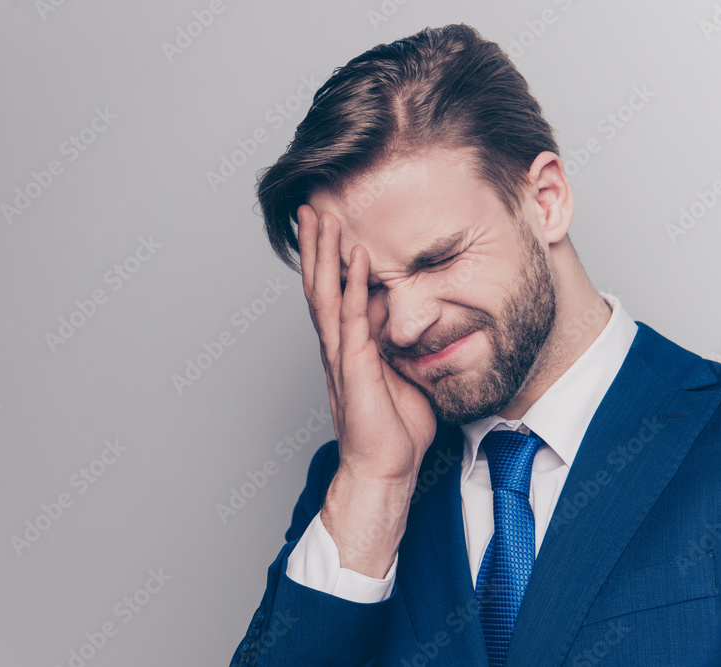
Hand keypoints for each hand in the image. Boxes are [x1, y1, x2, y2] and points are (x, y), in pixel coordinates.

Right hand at [297, 204, 437, 575]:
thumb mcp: (401, 373)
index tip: (323, 225)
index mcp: (346, 346)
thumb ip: (399, 343)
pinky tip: (355, 256)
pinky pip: (353, 317)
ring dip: (324, 254)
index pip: (331, 292)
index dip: (325, 259)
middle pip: (319, 284)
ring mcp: (341, 353)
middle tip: (309, 208)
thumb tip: (411, 318)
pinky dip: (354, 284)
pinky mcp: (354, 365)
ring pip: (326, 293)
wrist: (385, 468)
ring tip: (320, 218)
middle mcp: (336, 345)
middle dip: (314, 245)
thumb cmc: (394, 428)